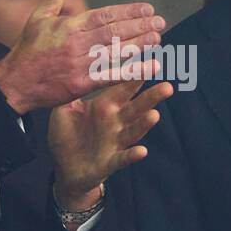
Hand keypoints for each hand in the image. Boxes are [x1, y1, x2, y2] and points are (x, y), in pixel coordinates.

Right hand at [0, 0, 164, 113]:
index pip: (105, 15)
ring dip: (140, 44)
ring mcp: (79, 63)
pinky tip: (150, 66)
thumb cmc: (27, 49)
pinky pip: (111, 75)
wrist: (15, 81)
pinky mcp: (81, 84)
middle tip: (160, 21)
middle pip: (114, 31)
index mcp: (69, 25)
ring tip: (158, 38)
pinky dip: (132, 71)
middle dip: (139, 25)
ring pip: (115, 51)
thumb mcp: (39, 18)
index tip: (147, 8)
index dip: (128, 11)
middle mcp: (76, 42)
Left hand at [50, 77, 173, 204]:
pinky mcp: (109, 162)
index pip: (122, 87)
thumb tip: (70, 69)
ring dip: (145, 124)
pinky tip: (142, 151)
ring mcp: (115, 142)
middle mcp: (114, 122)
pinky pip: (122, 158)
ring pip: (134, 131)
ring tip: (155, 115)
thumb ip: (69, 92)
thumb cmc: (65, 135)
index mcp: (104, 106)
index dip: (134, 75)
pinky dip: (132, 155)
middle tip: (168, 87)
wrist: (64, 168)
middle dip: (151, 97)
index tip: (149, 61)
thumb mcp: (62, 110)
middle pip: (136, 107)